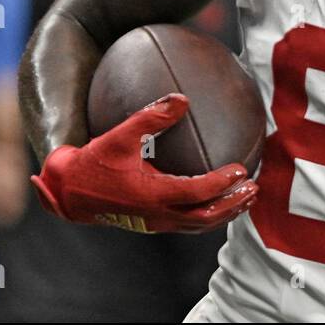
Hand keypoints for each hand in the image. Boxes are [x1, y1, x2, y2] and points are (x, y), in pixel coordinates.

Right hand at [30, 93, 256, 232]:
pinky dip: (209, 215)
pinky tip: (219, 200)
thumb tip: (181, 99)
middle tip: (254, 187)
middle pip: (206, 217)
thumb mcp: (120, 136)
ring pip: (199, 225)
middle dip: (233, 204)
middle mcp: (157, 215)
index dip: (222, 183)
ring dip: (225, 213)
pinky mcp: (153, 223)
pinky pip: (188, 224)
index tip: (242, 170)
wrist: (70, 192)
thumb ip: (151, 117)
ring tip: (246, 198)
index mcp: (151, 196)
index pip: (197, 193)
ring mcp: (156, 223)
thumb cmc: (94, 162)